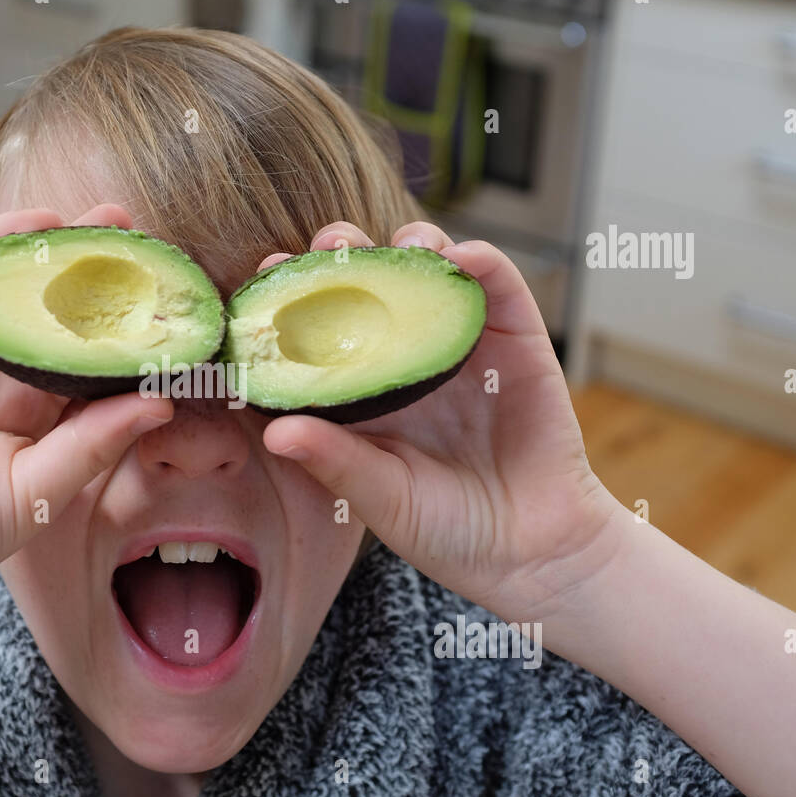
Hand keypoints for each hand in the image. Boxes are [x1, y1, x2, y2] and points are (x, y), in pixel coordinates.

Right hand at [0, 205, 172, 619]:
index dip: (107, 305)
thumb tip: (162, 400)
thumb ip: (96, 443)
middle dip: (67, 254)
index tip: (153, 278)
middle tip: (115, 222)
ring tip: (45, 221)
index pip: (70, 336)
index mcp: (20, 399)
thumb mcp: (41, 490)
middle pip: (23, 292)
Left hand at [260, 221, 621, 623]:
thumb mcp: (383, 500)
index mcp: (358, 390)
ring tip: (392, 248)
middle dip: (339, 255)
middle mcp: (403, 356)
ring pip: (425, 270)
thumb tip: (275, 432)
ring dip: (406, 246)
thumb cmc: (445, 529)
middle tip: (324, 247)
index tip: (265, 281)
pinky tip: (457, 257)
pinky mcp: (514, 338)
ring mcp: (457, 342)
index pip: (313, 329)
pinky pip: (496, 284)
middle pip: (363, 284)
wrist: (531, 550)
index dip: (289, 299)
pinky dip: (478, 261)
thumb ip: (336, 462)